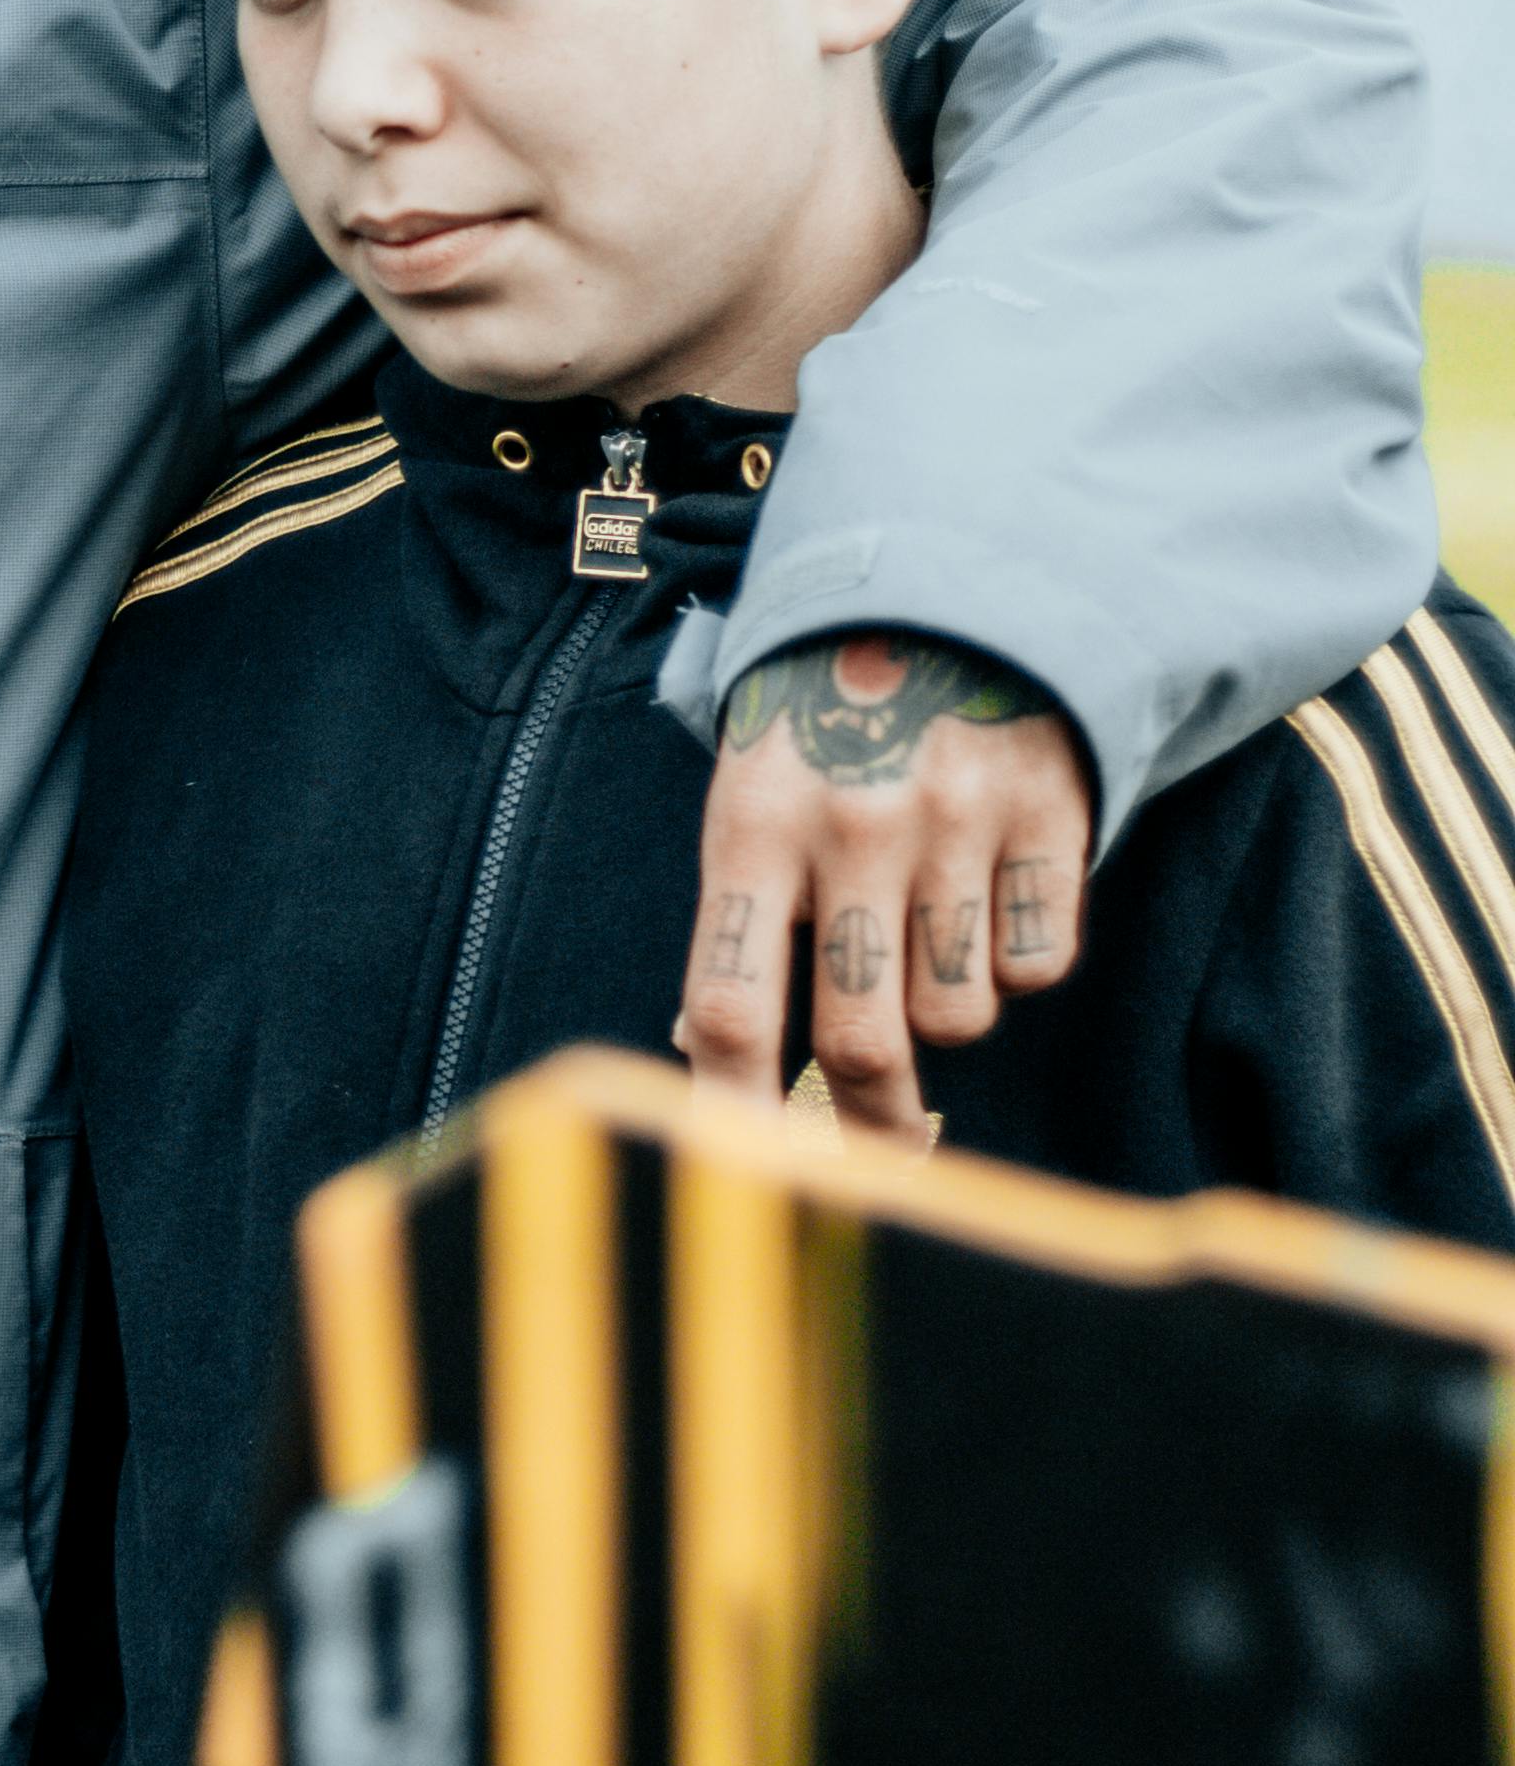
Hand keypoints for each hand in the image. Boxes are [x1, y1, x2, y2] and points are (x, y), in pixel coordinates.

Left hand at [681, 631, 1089, 1139]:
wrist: (948, 588)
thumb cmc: (825, 720)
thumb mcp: (752, 791)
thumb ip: (743, 913)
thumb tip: (714, 1057)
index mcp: (753, 823)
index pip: (730, 1008)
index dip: (735, 1114)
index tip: (748, 1177)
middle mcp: (854, 825)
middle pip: (860, 1040)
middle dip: (870, 1120)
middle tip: (881, 1143)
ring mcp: (959, 820)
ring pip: (958, 1017)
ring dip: (944, 1016)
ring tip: (928, 946)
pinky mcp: (1050, 815)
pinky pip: (1040, 966)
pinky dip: (1018, 961)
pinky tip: (992, 899)